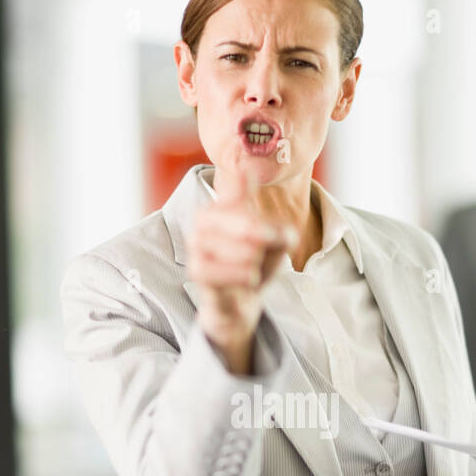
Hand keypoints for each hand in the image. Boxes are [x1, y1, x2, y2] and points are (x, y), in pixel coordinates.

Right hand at [187, 164, 297, 363]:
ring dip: (247, 257)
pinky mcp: (196, 275)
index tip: (251, 171)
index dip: (244, 184)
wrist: (241, 304)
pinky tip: (249, 279)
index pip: (234, 189)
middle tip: (275, 240)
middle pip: (233, 218)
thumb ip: (279, 230)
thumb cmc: (255, 265)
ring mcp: (196, 249)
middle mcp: (204, 224)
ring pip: (221, 245)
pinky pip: (207, 270)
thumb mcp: (274, 243)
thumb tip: (276, 226)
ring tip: (256, 267)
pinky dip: (233, 274)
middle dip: (258, 231)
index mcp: (224, 208)